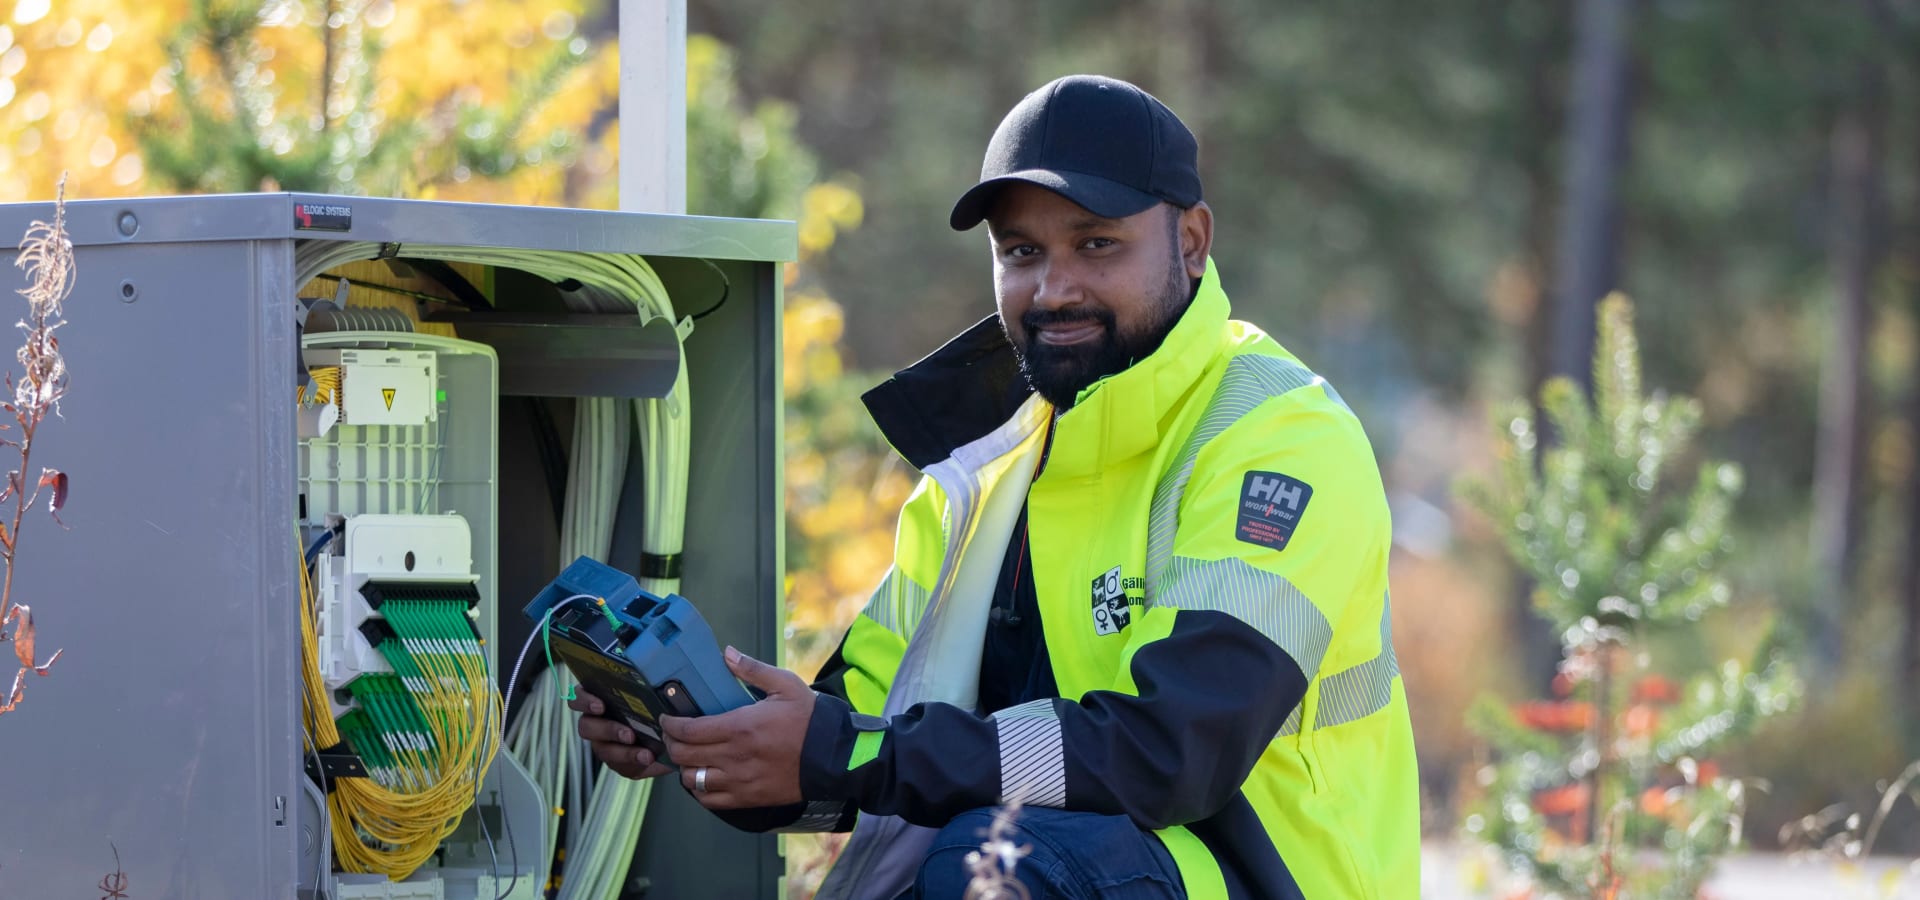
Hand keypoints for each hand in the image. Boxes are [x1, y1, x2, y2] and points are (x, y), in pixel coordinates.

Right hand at [570, 692, 673, 780]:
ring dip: (623, 752)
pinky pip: (621, 766)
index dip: (584, 701)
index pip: (578, 697)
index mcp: (598, 700)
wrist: (668, 733)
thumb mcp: (650, 698)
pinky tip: (650, 758)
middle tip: (629, 734)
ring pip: (603, 750)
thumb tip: (662, 689)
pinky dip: (636, 763)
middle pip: (586, 726)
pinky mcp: (617, 763)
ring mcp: (603, 745)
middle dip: (608, 730)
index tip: (600, 706)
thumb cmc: (654, 708)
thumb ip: (647, 693)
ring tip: (645, 754)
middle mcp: (595, 723)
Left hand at [661, 645, 814, 809]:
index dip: (670, 725)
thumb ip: (752, 669)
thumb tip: (726, 653)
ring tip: (689, 757)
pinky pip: (710, 800)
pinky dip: (700, 790)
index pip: (688, 730)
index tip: (666, 719)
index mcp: (740, 726)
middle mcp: (734, 757)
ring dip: (685, 768)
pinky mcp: (747, 799)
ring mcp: (739, 781)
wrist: (834, 757)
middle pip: (684, 755)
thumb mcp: (785, 685)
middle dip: (671, 744)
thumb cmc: (810, 720)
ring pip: (692, 780)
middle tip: (673, 735)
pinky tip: (705, 778)